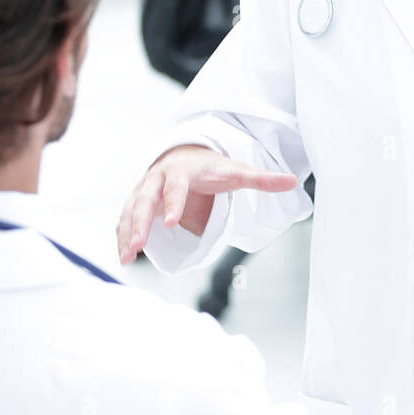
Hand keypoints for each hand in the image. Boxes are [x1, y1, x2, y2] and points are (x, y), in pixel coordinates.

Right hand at [116, 144, 296, 263]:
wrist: (188, 157)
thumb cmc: (214, 169)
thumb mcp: (238, 171)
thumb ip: (262, 179)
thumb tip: (292, 181)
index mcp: (182, 170)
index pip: (175, 187)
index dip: (173, 203)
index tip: (170, 222)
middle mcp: (158, 178)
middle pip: (144, 199)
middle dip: (139, 222)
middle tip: (138, 245)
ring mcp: (144, 190)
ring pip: (130, 211)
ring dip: (126, 233)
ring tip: (125, 257)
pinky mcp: (137, 203)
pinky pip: (124, 220)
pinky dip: (121, 236)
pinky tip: (122, 255)